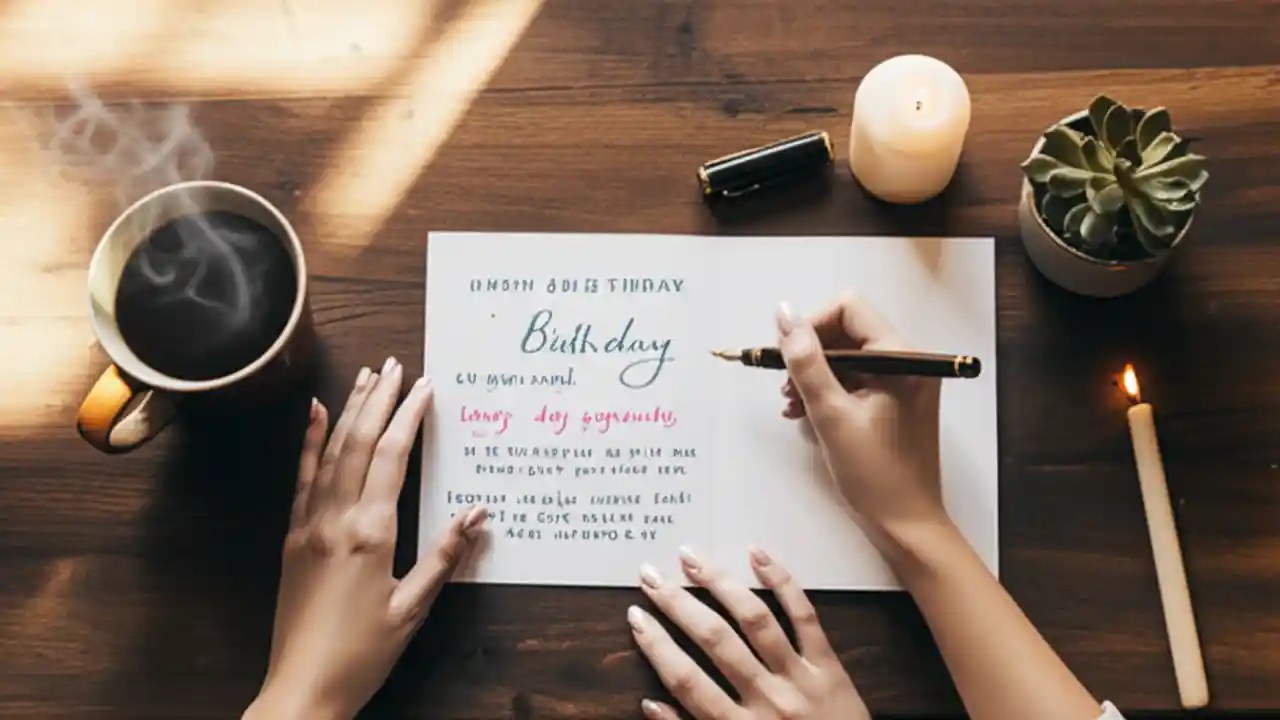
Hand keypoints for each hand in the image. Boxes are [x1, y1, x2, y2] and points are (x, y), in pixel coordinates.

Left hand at [244, 358, 487, 719]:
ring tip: (366, 376)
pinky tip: (312, 414)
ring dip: (349, 411)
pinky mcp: (291, 538)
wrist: (302, 689)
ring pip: (329, 452)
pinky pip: (301, 478)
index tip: (424, 387)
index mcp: (371, 533)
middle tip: (396, 365)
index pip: (393, 457)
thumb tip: (477, 511)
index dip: (409, 417)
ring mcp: (308, 525)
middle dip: (379, 400)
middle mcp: (335, 519)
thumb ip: (445, 556)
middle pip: (359, 443)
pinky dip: (308, 442)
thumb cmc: (364, 654)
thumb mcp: (414, 608)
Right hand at [629, 547, 868, 719]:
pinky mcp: (829, 665)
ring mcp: (800, 678)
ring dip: (720, 584)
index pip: (687, 681)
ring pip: (755, 620)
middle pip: (715, 641)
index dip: (657, 646)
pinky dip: (782, 582)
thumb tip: (649, 706)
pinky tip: (757, 555)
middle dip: (678, 604)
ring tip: (691, 558)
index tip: (636, 616)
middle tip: (651, 574)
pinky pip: (804, 616)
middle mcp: (767, 698)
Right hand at [776, 295, 947, 552]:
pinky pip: (855, 378)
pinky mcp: (894, 400)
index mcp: (903, 357)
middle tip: (786, 384)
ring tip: (792, 403)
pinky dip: (828, 389)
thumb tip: (784, 316)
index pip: (849, 309)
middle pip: (847, 330)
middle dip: (811, 352)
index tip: (786, 357)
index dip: (812, 326)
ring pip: (847, 355)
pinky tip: (805, 411)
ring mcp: (903, 381)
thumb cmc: (875, 474)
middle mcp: (908, 361)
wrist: (905, 523)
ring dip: (815, 373)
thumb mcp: (831, 413)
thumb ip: (805, 361)